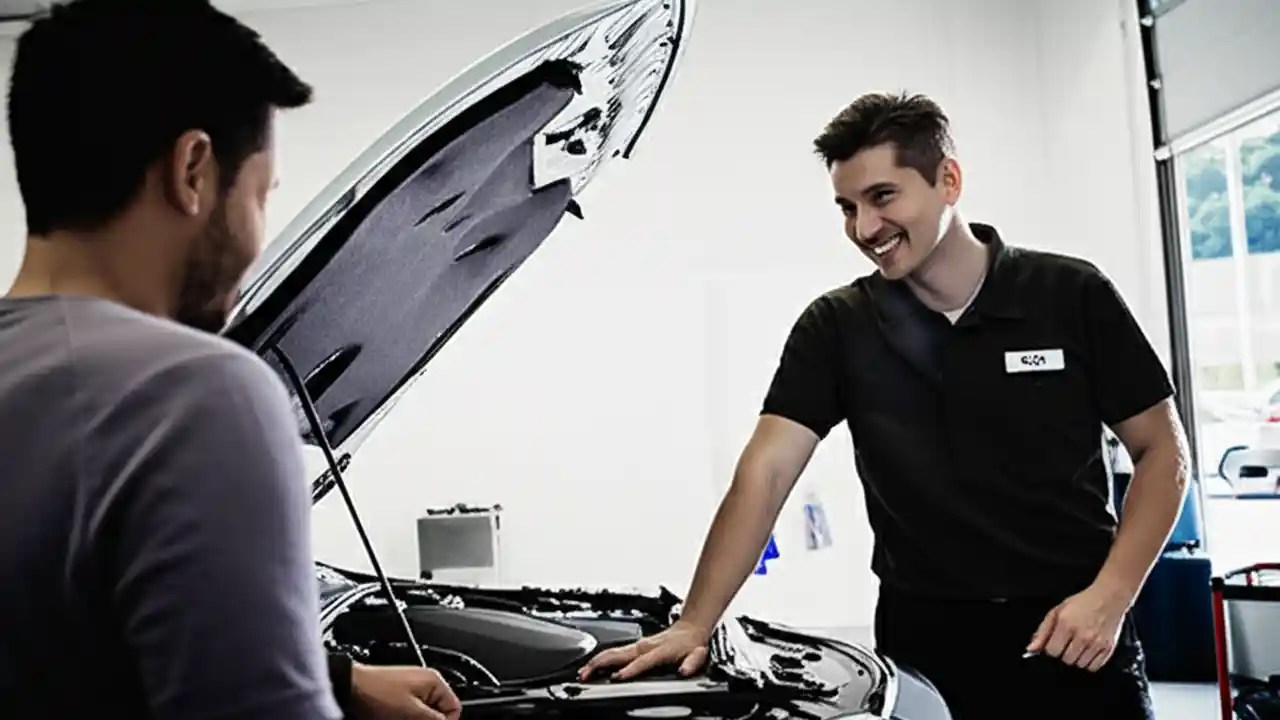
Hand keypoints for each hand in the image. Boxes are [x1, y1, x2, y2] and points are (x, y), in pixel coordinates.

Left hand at [350, 662, 460, 719]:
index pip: (454, 709)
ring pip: (419, 716)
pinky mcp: (393, 698)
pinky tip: (388, 718)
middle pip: (435, 714)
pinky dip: (401, 718)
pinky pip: (405, 713)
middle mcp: (422, 684)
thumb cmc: (377, 694)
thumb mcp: (414, 713)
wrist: (346, 689)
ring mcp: (407, 690)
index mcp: (434, 681)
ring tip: (395, 718)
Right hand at [577, 619, 710, 681]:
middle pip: (618, 655)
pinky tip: (593, 665)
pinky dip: (601, 658)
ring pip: (612, 652)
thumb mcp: (697, 655)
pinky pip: (615, 652)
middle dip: (600, 664)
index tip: (616, 677)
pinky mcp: (635, 646)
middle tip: (586, 675)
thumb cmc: (691, 644)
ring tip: (583, 672)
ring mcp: (638, 645)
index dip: (629, 670)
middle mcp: (645, 646)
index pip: (640, 662)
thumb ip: (691, 663)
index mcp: (658, 651)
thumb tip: (684, 670)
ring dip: (596, 661)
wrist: (690, 628)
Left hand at [1026, 582, 1131, 671]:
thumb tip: (1031, 649)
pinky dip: (1089, 662)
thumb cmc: (1083, 603)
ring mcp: (1096, 644)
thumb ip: (1042, 631)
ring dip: (1076, 658)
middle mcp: (1082, 636)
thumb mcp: (1057, 611)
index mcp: (1066, 625)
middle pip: (1065, 660)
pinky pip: (1094, 667)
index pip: (1052, 651)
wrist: (1109, 598)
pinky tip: (1088, 651)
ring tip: (1079, 645)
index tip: (1054, 644)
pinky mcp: (1108, 649)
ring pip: (1079, 665)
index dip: (1051, 648)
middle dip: (1063, 653)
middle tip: (1068, 642)